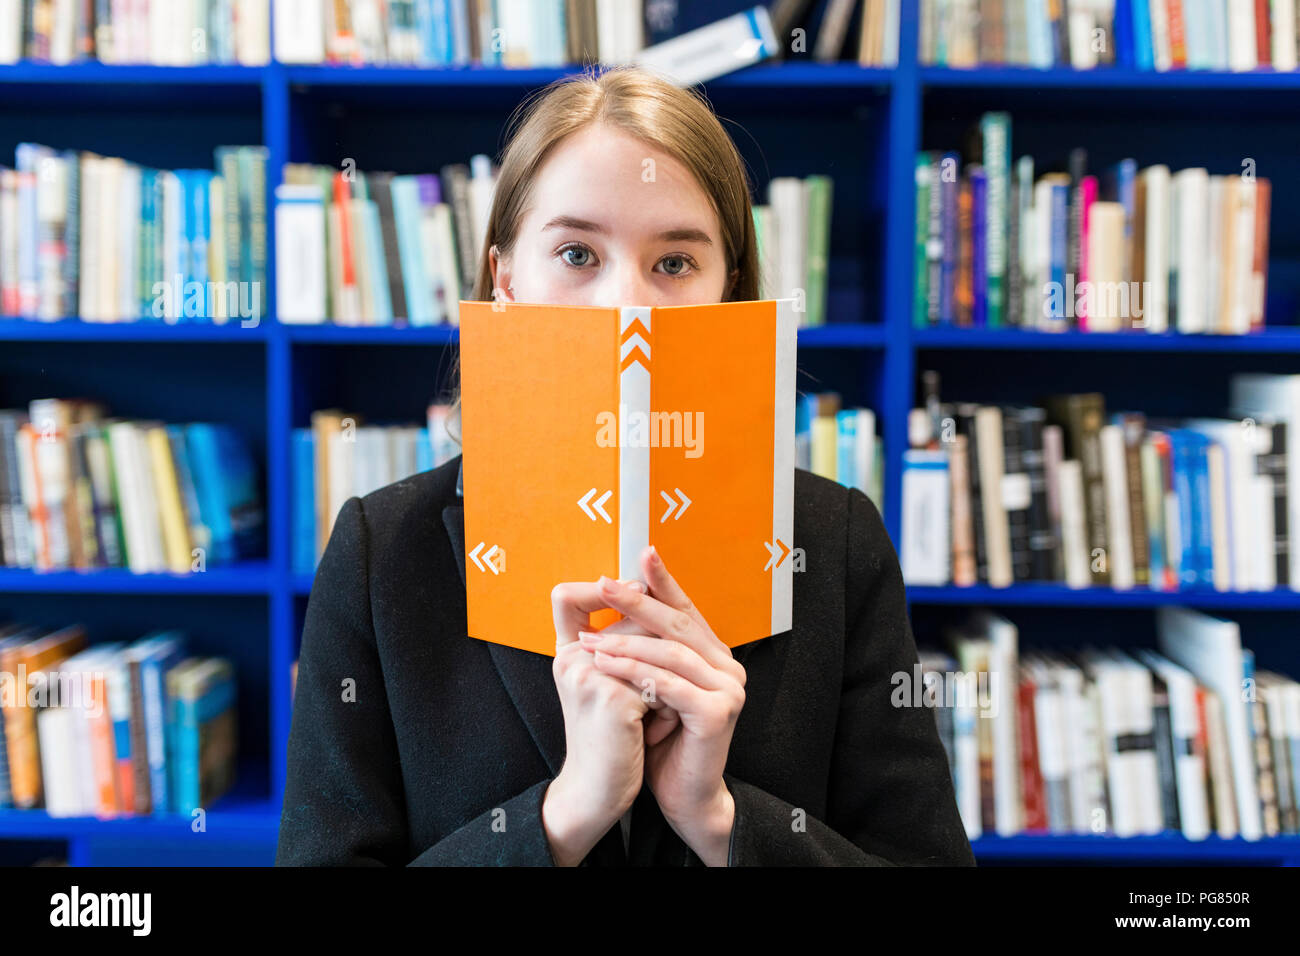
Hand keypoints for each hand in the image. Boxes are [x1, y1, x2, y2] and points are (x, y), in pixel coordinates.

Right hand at [542, 578, 652, 865]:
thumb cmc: (610, 740)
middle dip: (660, 647)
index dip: (598, 586)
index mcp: (567, 653)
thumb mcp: (607, 687)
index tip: (635, 587)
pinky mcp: (613, 700)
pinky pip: (660, 682)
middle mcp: (572, 659)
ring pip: (651, 648)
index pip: (565, 596)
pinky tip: (662, 728)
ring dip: (668, 677)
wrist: (597, 793)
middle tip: (669, 675)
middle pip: (628, 618)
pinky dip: (668, 706)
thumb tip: (654, 605)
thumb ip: (620, 650)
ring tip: (667, 706)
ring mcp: (590, 677)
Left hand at [578, 545, 744, 865]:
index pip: (686, 610)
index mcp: (715, 655)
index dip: (664, 581)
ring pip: (671, 653)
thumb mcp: (652, 689)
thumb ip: (646, 654)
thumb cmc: (664, 743)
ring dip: (625, 641)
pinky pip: (669, 684)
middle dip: (637, 602)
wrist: (683, 797)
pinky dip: (635, 672)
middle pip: (678, 625)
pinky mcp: (718, 713)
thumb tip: (614, 609)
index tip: (642, 552)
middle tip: (603, 584)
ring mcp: (729, 689)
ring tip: (589, 639)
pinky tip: (606, 666)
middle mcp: (729, 666)